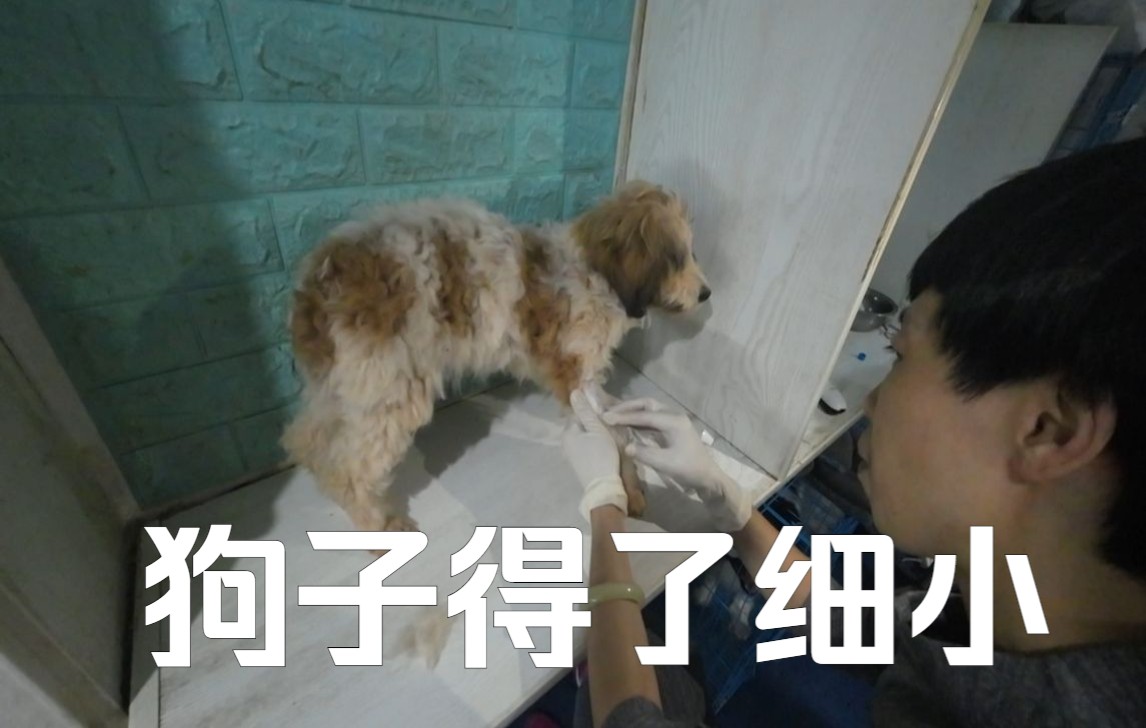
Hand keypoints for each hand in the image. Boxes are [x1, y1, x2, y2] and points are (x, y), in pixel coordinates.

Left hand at [563, 389, 626, 519]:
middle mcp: (565, 443)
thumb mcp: (597, 429)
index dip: (594, 413)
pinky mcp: (579, 464)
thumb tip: (574, 392)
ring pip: (585, 437)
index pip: (578, 413)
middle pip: (581, 426)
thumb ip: (586, 411)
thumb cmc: (602, 456)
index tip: (608, 416)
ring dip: (596, 435)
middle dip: (594, 424)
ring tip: (611, 436)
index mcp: (567, 433)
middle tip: (611, 426)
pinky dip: (595, 445)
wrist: (604, 487)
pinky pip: (586, 447)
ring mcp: (571, 455)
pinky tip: (606, 448)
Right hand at [603, 398, 752, 532]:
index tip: (606, 418)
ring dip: (632, 412)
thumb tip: (626, 446)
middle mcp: (674, 416)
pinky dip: (639, 419)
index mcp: (674, 421)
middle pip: (647, 405)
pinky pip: (652, 419)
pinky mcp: (672, 428)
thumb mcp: (666, 463)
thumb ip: (645, 453)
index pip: (644, 415)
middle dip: (627, 407)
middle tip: (609, 412)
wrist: (708, 477)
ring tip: (614, 416)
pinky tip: (628, 425)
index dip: (624, 416)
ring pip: (650, 410)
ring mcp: (674, 421)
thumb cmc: (689, 469)